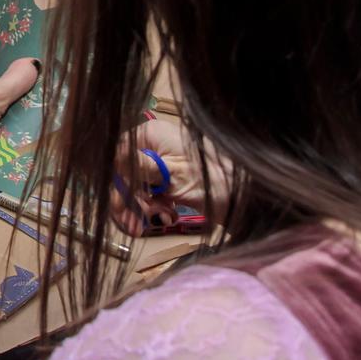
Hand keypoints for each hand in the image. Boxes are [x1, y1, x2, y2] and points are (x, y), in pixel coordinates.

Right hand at [110, 114, 217, 234]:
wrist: (249, 196)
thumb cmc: (213, 181)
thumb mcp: (173, 173)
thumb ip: (140, 166)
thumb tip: (112, 157)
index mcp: (151, 134)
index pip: (117, 156)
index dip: (118, 182)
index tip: (121, 207)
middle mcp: (152, 144)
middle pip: (125, 174)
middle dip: (130, 201)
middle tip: (135, 225)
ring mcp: (161, 163)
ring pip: (136, 187)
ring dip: (143, 208)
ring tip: (160, 221)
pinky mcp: (170, 180)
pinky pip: (150, 195)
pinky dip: (155, 209)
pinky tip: (167, 217)